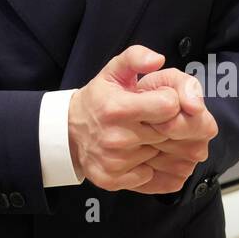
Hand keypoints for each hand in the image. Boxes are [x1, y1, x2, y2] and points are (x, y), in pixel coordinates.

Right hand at [67, 45, 184, 190]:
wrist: (68, 131)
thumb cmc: (97, 100)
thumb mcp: (113, 71)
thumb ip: (136, 57)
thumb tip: (157, 59)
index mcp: (118, 108)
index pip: (170, 106)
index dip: (169, 101)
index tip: (159, 101)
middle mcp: (116, 137)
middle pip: (170, 133)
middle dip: (168, 125)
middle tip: (153, 119)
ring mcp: (115, 162)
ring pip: (162, 156)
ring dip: (159, 146)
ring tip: (143, 135)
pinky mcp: (113, 180)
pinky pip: (151, 176)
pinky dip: (149, 166)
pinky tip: (138, 154)